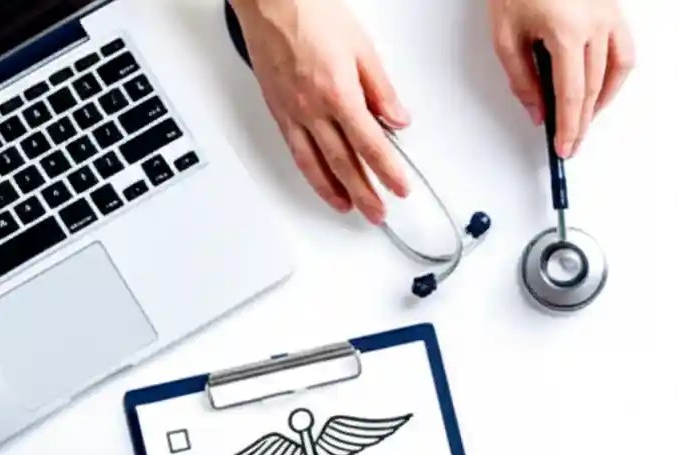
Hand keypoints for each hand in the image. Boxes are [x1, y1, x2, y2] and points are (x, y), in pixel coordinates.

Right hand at [230, 0, 410, 223]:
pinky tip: (319, 182)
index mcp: (338, 92)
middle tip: (378, 213)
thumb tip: (398, 119)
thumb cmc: (311, 12)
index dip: (387, 170)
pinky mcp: (277, 110)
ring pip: (315, 163)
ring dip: (334, 191)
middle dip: (364, 192)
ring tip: (350, 208)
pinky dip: (309, 173)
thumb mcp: (361, 47)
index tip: (400, 187)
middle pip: (343, 162)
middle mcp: (313, 109)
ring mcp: (292, 112)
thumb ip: (381, 89)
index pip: (370, 143)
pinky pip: (295, 151)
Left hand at [488, 0, 634, 157]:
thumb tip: (538, 111)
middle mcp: (595, 22)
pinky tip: (602, 89)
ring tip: (584, 120)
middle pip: (593, 88)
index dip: (569, 126)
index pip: (572, 94)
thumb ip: (522, 80)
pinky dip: (615, 75)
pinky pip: (624, 50)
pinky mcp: (613, 9)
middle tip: (570, 142)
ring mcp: (609, 14)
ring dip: (600, 103)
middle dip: (581, 121)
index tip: (564, 146)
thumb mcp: (506, 36)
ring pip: (614, 72)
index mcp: (567, 31)